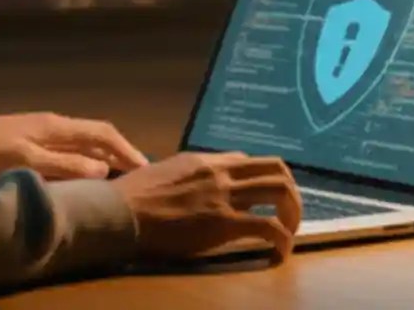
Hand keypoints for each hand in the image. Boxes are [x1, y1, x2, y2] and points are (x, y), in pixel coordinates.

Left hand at [0, 112, 148, 179]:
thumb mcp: (29, 159)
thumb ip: (65, 164)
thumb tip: (103, 168)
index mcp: (59, 127)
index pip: (104, 133)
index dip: (127, 149)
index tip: (145, 167)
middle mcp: (58, 125)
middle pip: (99, 136)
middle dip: (122, 152)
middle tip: (140, 173)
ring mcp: (47, 132)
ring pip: (87, 141)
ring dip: (107, 155)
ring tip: (121, 174)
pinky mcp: (36, 140)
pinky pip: (74, 147)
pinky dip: (90, 157)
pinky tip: (89, 171)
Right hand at [111, 151, 301, 262]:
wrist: (120, 212)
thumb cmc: (132, 196)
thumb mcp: (164, 172)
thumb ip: (187, 175)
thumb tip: (195, 182)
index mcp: (205, 161)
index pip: (248, 160)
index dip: (263, 179)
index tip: (264, 198)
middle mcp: (221, 173)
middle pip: (275, 168)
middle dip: (290, 191)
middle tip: (289, 213)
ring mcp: (224, 196)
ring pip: (279, 191)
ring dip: (293, 212)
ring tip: (290, 231)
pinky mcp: (223, 224)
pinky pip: (267, 227)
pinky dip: (282, 240)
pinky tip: (280, 252)